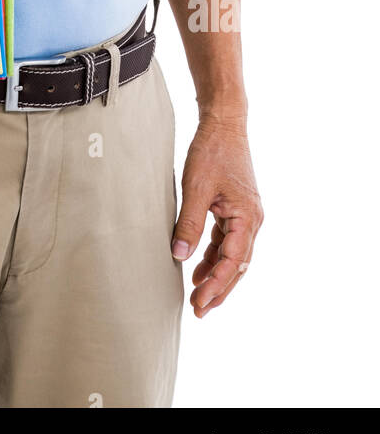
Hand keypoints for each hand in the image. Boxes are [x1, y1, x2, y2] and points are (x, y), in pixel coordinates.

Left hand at [171, 113, 262, 317]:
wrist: (223, 123)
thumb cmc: (212, 151)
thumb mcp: (196, 187)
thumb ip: (189, 223)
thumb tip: (180, 256)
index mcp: (248, 217)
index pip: (233, 262)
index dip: (216, 285)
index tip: (199, 303)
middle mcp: (252, 219)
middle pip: (238, 265)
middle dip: (219, 288)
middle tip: (199, 310)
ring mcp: (245, 214)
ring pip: (233, 254)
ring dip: (216, 274)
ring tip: (198, 294)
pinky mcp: (236, 208)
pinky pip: (227, 240)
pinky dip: (214, 255)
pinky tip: (199, 267)